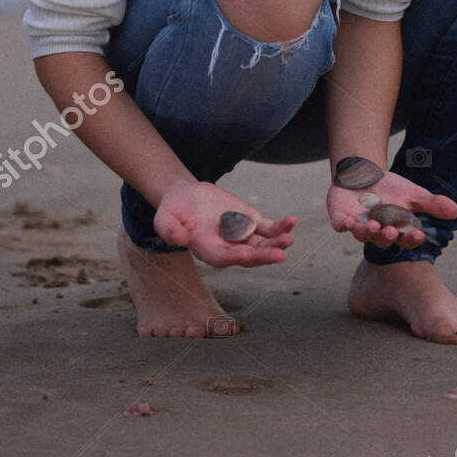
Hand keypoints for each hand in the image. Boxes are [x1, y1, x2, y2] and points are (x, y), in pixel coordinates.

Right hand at [152, 181, 294, 268]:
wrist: (186, 197)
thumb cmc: (172, 211)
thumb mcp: (164, 219)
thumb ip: (169, 230)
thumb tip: (178, 240)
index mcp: (208, 251)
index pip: (224, 258)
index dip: (235, 257)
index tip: (245, 253)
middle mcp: (228, 248)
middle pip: (249, 256)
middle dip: (264, 256)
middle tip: (280, 255)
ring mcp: (242, 236)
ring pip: (263, 244)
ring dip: (277, 243)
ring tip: (289, 238)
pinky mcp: (251, 222)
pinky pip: (269, 228)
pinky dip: (280, 226)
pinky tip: (292, 221)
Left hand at [326, 158, 456, 250]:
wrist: (363, 174)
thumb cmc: (390, 188)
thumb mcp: (414, 194)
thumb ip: (432, 204)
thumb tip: (456, 211)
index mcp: (396, 229)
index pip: (406, 240)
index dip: (411, 239)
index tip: (418, 233)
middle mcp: (377, 232)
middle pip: (382, 240)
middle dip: (386, 237)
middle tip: (391, 231)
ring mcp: (358, 226)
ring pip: (362, 235)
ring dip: (366, 232)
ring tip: (371, 225)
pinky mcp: (341, 218)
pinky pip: (340, 224)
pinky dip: (343, 224)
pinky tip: (347, 221)